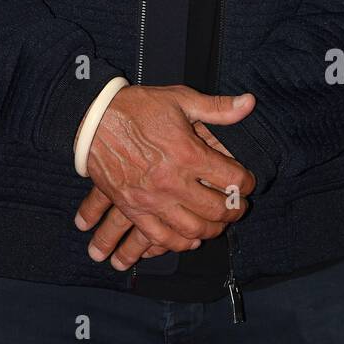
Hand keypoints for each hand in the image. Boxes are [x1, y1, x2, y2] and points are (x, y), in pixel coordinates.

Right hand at [75, 86, 255, 268]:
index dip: (248, 183)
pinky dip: (180, 243)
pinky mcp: (134, 209)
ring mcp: (153, 199)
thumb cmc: (137, 108)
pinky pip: (161, 237)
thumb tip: (249, 103)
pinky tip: (189, 238)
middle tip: (238, 206)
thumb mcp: (179, 99)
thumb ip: (217, 107)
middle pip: (218, 210)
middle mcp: (173, 181)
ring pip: (194, 229)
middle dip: (235, 211)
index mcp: (189, 153)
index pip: (234, 180)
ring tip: (218, 223)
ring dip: (212, 231)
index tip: (247, 182)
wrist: (94, 121)